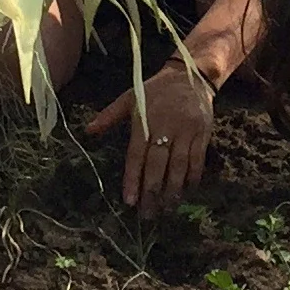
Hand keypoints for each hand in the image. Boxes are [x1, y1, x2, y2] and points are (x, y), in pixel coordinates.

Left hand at [85, 56, 214, 217]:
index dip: (133, 178)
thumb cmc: (157, 89)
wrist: (191, 74)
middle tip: (147, 215)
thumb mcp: (130, 97)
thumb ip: (110, 116)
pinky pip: (198, 160)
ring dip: (173, 191)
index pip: (137, 154)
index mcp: (145, 120)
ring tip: (166, 209)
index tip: (129, 201)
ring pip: (179, 166)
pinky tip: (187, 192)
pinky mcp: (203, 133)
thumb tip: (87, 131)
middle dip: (152, 192)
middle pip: (158, 165)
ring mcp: (186, 131)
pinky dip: (193, 178)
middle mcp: (166, 127)